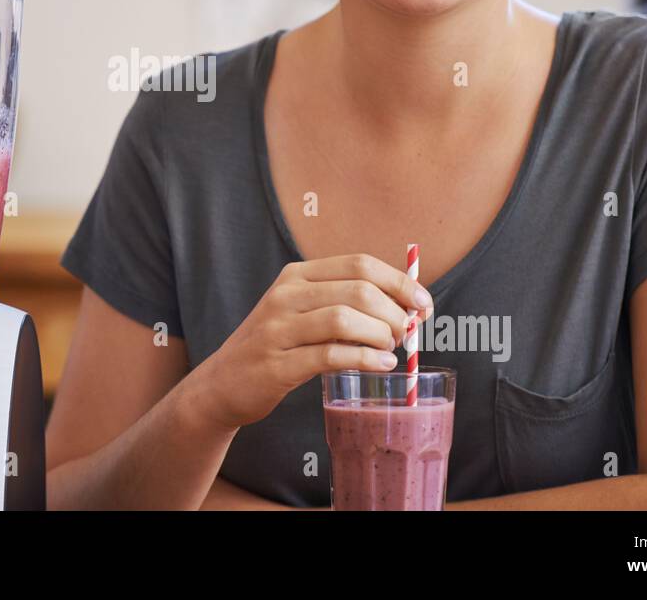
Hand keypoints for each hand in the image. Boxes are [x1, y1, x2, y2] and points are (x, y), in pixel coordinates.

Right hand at [188, 254, 432, 431]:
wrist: (222, 383)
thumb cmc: (276, 347)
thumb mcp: (302, 312)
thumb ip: (343, 304)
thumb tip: (406, 308)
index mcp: (296, 275)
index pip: (359, 264)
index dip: (399, 282)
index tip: (424, 304)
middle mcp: (286, 295)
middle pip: (357, 289)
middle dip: (395, 312)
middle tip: (407, 333)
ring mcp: (278, 329)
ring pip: (344, 319)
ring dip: (381, 335)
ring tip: (392, 349)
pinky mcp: (278, 364)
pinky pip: (330, 355)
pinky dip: (365, 359)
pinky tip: (382, 364)